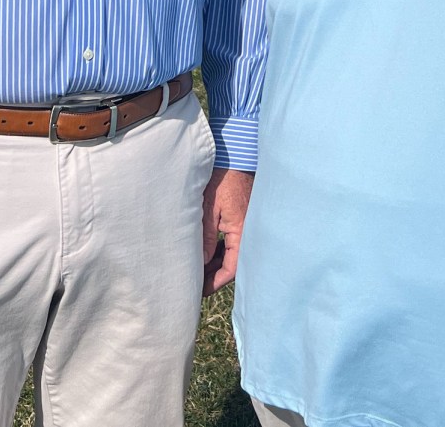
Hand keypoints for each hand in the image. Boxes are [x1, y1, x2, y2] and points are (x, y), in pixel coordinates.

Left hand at [201, 167, 253, 295]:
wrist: (234, 155)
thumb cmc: (222, 178)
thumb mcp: (208, 208)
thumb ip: (205, 237)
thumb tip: (200, 264)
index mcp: (242, 231)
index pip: (231, 268)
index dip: (215, 282)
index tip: (199, 290)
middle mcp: (248, 231)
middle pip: (234, 263)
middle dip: (215, 275)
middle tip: (197, 283)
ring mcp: (247, 224)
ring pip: (234, 252)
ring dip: (218, 262)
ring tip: (199, 268)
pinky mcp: (243, 217)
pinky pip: (234, 240)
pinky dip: (222, 248)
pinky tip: (208, 250)